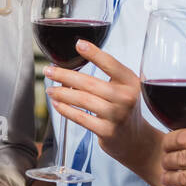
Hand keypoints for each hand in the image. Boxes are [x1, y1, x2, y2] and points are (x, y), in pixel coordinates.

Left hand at [45, 40, 158, 174]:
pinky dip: (66, 110)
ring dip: (62, 93)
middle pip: (90, 83)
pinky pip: (81, 117)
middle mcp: (126, 98)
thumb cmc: (124, 108)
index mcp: (130, 82)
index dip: (94, 53)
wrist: (136, 140)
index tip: (78, 44)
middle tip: (49, 70)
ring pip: (83, 100)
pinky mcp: (107, 131)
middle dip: (65, 75)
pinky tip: (57, 104)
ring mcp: (117, 116)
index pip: (111, 64)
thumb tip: (75, 60)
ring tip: (50, 89)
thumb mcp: (125, 87)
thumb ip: (109, 74)